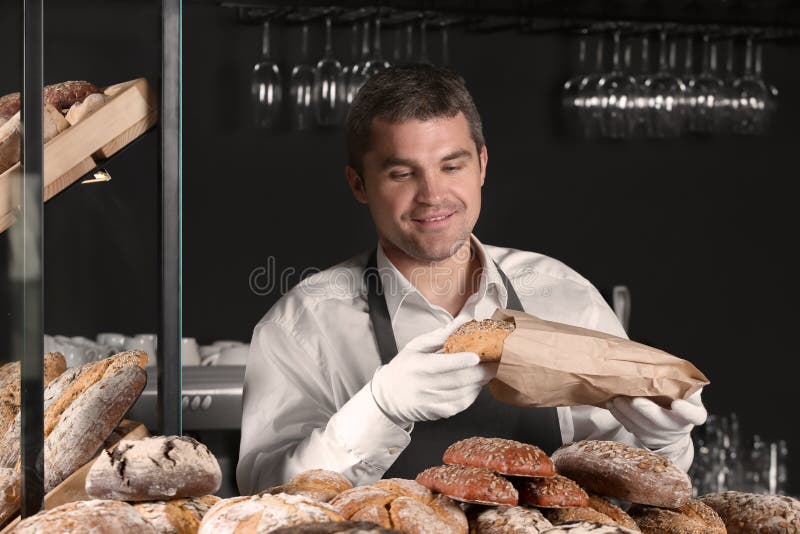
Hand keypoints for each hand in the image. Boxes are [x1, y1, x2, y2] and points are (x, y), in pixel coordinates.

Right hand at [370, 320, 496, 426]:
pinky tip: (476, 384)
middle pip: (458, 381)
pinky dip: (473, 394)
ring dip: (480, 383)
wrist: (389, 397)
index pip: (441, 365)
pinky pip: (461, 404)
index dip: (460, 362)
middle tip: (496, 363)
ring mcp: (432, 402)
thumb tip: (464, 318)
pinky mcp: (438, 413)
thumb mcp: (417, 346)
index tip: (476, 357)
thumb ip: (441, 334)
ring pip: (463, 394)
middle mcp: (424, 386)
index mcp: (418, 366)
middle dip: (481, 372)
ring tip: (490, 371)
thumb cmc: (405, 367)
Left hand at [607, 389, 706, 449]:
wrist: (673, 428)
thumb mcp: (688, 393)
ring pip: (642, 426)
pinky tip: (612, 404)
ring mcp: (661, 435)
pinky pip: (631, 427)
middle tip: (634, 400)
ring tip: (616, 398)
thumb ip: (682, 383)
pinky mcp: (645, 437)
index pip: (694, 415)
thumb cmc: (679, 401)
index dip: (686, 411)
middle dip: (646, 410)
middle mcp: (678, 427)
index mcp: (694, 414)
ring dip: (627, 412)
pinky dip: (620, 416)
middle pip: (662, 422)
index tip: (676, 403)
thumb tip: (667, 366)